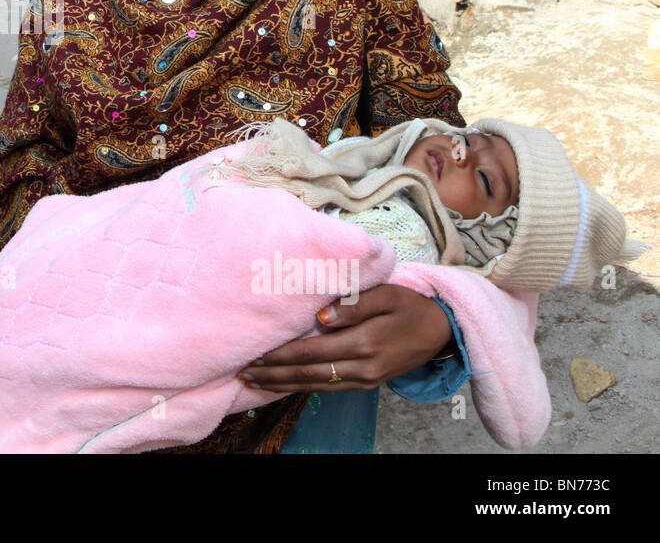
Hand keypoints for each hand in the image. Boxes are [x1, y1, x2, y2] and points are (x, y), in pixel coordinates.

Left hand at [238, 285, 452, 392]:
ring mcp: (364, 379)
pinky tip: (284, 385)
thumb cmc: (410, 305)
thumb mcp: (388, 295)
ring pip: (315, 385)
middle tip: (243, 372)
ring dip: (283, 384)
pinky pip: (328, 388)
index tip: (255, 354)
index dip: (281, 355)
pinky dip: (302, 387)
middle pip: (308, 372)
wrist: (440, 331)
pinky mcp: (366, 384)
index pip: (312, 351)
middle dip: (274, 374)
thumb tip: (321, 317)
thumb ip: (355, 304)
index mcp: (364, 343)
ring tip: (254, 382)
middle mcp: (362, 367)